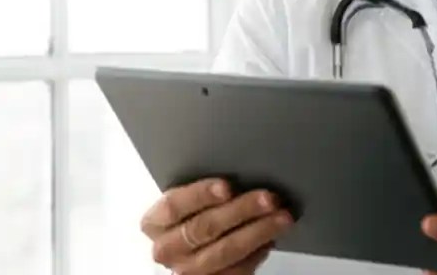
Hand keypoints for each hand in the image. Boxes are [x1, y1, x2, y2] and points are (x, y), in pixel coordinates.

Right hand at [140, 178, 294, 274]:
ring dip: (258, 232)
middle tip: (269, 198)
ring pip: (225, 251)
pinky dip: (258, 252)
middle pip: (204, 228)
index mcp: (155, 222)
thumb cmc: (195, 215)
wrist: (192, 249)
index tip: (227, 186)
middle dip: (241, 210)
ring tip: (282, 217)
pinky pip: (237, 270)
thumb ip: (206, 190)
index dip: (200, 195)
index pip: (174, 206)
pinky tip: (271, 238)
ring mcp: (187, 270)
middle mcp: (166, 249)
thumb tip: (244, 171)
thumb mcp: (190, 200)